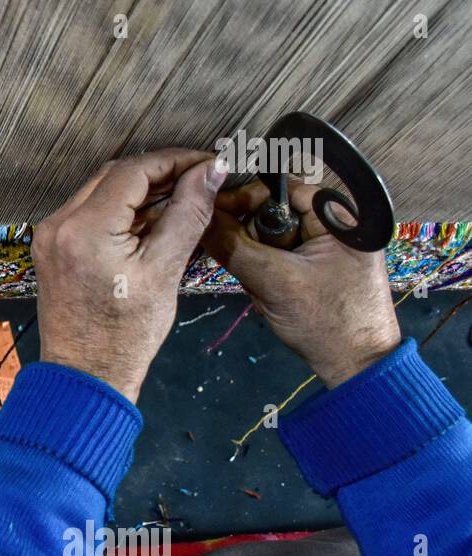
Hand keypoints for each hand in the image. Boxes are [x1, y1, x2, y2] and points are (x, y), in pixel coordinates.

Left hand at [32, 149, 225, 402]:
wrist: (85, 376)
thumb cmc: (126, 335)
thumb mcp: (164, 271)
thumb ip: (187, 214)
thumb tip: (211, 171)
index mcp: (84, 229)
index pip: (133, 170)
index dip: (175, 160)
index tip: (208, 163)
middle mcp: (59, 224)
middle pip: (115, 175)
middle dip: (160, 172)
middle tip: (200, 178)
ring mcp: (51, 235)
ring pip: (102, 191)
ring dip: (142, 190)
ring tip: (184, 198)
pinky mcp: (53, 248)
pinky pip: (91, 212)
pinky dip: (122, 210)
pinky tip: (154, 219)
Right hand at [202, 181, 400, 387]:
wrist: (356, 367)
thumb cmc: (328, 323)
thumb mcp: (275, 281)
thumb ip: (234, 246)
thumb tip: (200, 218)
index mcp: (341, 217)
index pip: (282, 188)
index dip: (245, 199)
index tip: (213, 215)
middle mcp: (335, 225)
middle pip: (273, 215)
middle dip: (253, 243)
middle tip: (249, 269)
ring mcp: (325, 249)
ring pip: (270, 241)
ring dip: (257, 265)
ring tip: (265, 290)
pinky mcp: (315, 269)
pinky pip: (277, 260)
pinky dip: (265, 277)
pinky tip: (271, 297)